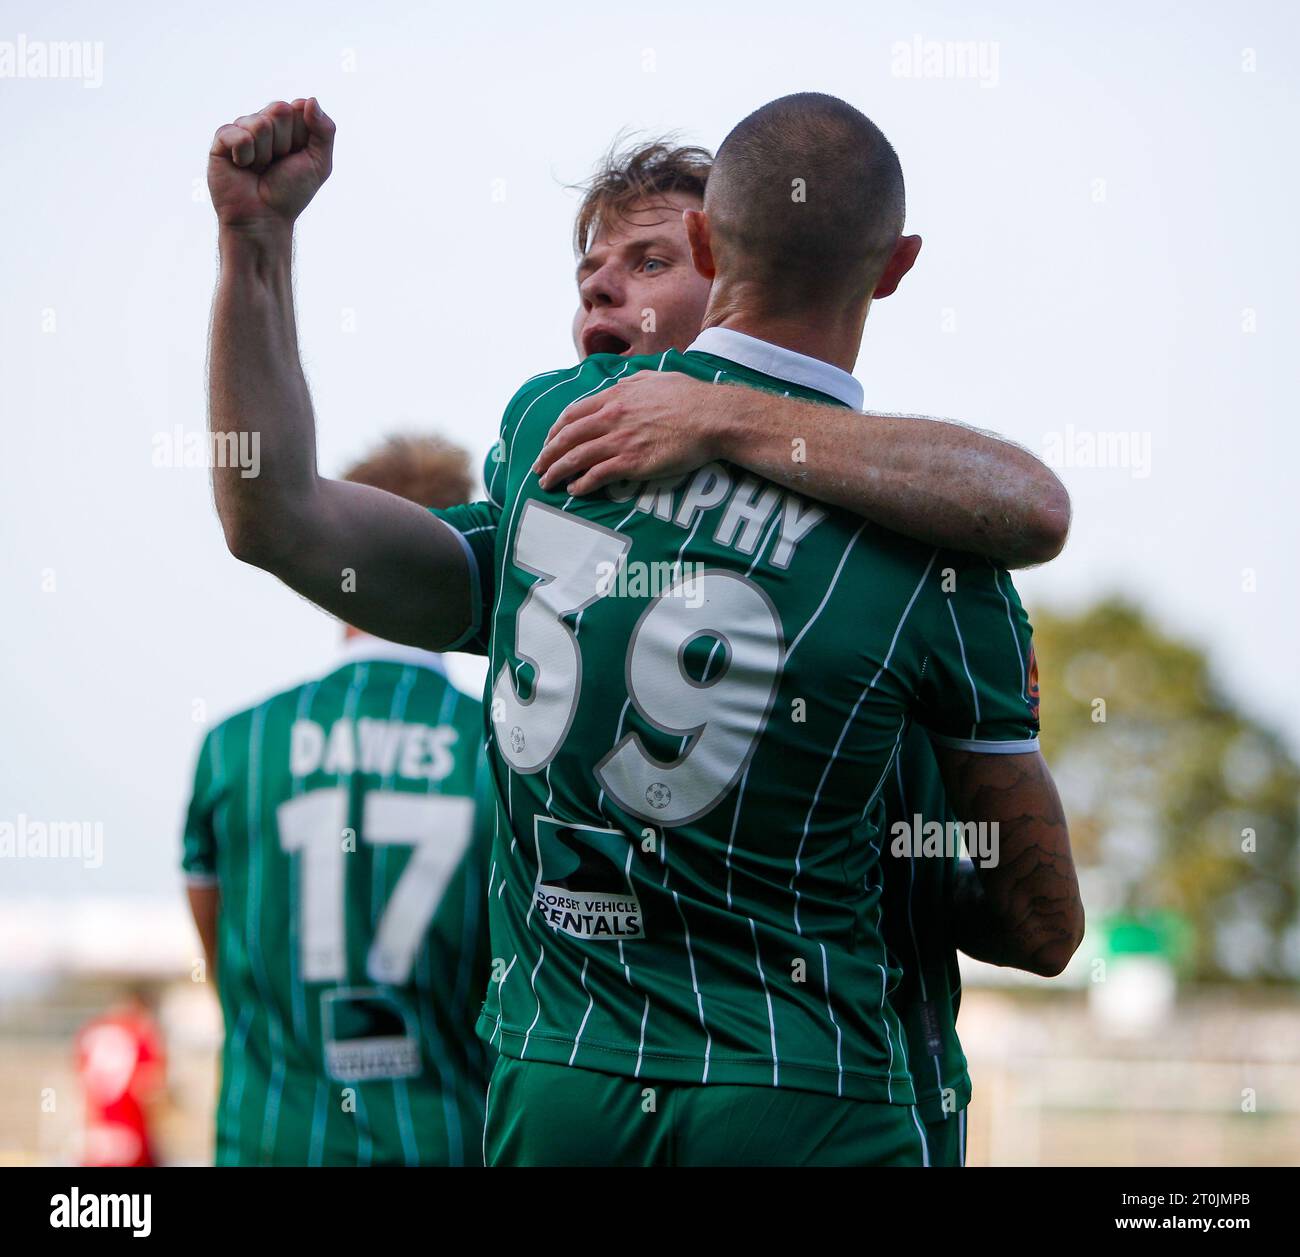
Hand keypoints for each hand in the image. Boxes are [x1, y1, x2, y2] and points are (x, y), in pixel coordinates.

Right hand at [208, 98, 334, 232]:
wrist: (265, 218)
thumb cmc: (291, 193)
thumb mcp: (319, 164)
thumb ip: (324, 131)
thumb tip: (310, 100)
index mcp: (289, 126)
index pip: (299, 108)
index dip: (302, 136)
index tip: (297, 157)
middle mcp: (265, 123)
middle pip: (280, 109)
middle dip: (284, 142)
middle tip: (277, 164)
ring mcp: (243, 129)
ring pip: (260, 123)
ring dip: (265, 153)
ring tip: (259, 169)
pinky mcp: (222, 140)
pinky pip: (237, 134)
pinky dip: (245, 155)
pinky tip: (242, 167)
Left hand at [534, 370, 731, 494]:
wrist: (712, 417)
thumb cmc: (690, 397)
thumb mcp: (656, 378)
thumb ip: (633, 381)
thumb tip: (622, 383)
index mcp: (615, 395)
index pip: (573, 413)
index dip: (556, 430)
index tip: (549, 441)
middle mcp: (611, 417)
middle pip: (567, 437)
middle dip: (548, 453)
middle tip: (539, 467)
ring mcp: (620, 440)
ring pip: (576, 457)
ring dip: (557, 472)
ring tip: (547, 483)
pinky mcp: (631, 463)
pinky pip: (597, 475)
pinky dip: (581, 484)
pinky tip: (574, 491)